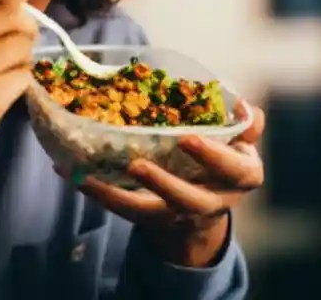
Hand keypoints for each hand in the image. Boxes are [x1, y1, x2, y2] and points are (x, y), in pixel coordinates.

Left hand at [71, 100, 265, 266]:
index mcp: (240, 177)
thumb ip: (245, 122)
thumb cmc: (221, 161)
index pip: (235, 170)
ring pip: (155, 209)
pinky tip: (75, 175)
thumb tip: (240, 102)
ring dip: (125, 193)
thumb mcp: (238, 142)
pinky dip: (100, 192)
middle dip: (165, 183)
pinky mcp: (153, 219)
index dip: (213, 156)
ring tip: (103, 172)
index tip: (188, 138)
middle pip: (192, 200)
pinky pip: (125, 209)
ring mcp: (181, 214)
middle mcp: (213, 201)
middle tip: (138, 163)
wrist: (204, 211)